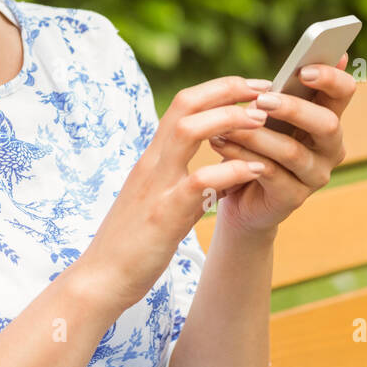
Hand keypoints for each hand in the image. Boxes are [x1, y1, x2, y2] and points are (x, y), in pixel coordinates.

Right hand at [75, 76, 277, 309]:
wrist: (101, 280)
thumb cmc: (133, 243)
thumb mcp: (162, 202)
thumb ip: (188, 182)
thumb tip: (224, 171)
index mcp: (153, 159)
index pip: (183, 105)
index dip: (218, 89)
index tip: (250, 86)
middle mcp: (152, 163)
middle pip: (185, 104)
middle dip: (226, 89)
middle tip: (264, 87)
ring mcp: (156, 187)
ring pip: (188, 131)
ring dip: (228, 119)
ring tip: (262, 119)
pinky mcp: (164, 215)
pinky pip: (198, 182)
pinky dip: (230, 170)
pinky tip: (256, 170)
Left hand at [207, 53, 356, 236]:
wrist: (241, 193)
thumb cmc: (258, 142)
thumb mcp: (270, 112)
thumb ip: (289, 87)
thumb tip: (323, 53)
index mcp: (328, 117)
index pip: (344, 92)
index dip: (330, 78)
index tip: (303, 70)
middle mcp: (331, 147)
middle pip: (327, 124)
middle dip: (293, 109)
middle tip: (262, 99)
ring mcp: (316, 175)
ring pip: (292, 151)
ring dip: (257, 135)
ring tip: (227, 124)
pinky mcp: (294, 197)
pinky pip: (270, 172)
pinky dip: (243, 155)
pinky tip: (221, 143)